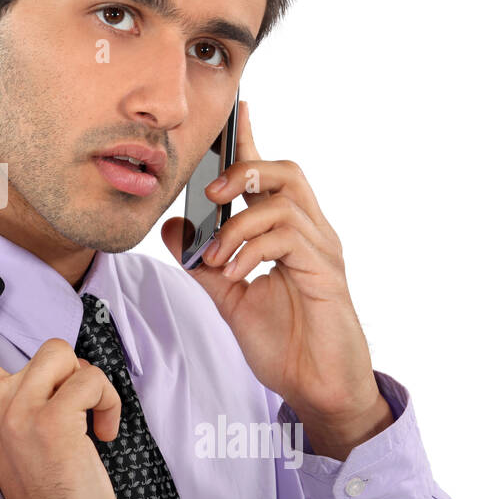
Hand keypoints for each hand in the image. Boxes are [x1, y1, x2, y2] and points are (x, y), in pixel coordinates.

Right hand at [0, 306, 122, 498]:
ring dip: (84, 378)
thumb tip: (23, 364)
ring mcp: (19, 414)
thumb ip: (7, 404)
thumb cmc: (51, 492)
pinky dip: (107, 402)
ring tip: (87, 412)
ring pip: (57, 352)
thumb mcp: (14, 444)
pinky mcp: (54, 423)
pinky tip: (103, 431)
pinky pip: (90, 380)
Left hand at [160, 100, 390, 459]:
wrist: (318, 388)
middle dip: (243, 171)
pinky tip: (236, 274)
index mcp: (287, 234)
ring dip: (238, 224)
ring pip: (285, 202)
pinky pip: (290, 239)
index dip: (251, 142)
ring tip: (216, 257)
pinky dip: (253, 251)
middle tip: (209, 194)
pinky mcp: (327, 274)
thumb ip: (201, 261)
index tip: (236, 110)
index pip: (268, 176)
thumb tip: (170, 227)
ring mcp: (322, 251)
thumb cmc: (284, 343)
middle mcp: (311, 234)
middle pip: (286, 172)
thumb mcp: (228, 297)